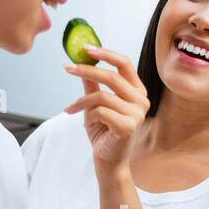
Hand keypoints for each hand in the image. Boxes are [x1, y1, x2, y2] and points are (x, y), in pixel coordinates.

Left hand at [63, 45, 149, 173]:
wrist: (108, 161)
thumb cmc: (104, 133)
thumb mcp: (96, 104)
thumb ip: (93, 84)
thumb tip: (82, 61)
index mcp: (137, 91)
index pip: (124, 63)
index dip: (105, 53)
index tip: (85, 48)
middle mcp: (141, 101)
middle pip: (111, 76)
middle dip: (86, 70)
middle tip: (67, 68)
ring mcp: (137, 114)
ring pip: (102, 96)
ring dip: (81, 102)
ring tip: (72, 108)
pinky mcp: (128, 126)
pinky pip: (100, 111)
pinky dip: (87, 115)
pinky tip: (86, 123)